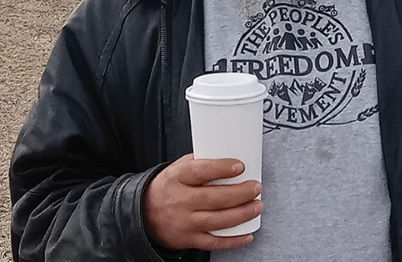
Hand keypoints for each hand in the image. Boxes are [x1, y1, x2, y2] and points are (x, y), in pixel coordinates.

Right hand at [143, 154, 262, 251]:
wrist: (144, 214)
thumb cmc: (167, 188)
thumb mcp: (177, 168)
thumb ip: (200, 162)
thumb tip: (228, 157)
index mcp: (177, 178)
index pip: (200, 172)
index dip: (222, 169)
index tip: (240, 166)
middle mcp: (180, 201)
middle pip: (215, 198)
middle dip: (240, 193)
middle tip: (256, 187)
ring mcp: (185, 223)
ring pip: (218, 221)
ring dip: (242, 214)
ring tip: (257, 206)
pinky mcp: (189, 239)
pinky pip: (214, 242)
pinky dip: (233, 240)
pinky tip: (247, 234)